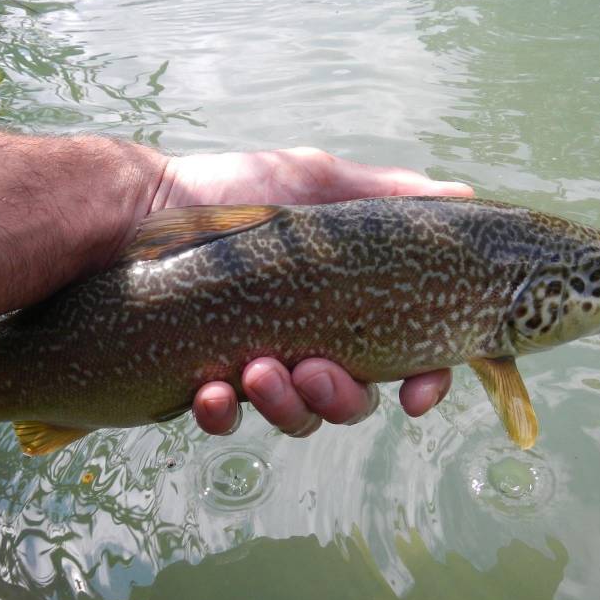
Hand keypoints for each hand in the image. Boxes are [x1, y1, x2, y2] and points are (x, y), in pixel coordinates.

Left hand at [153, 147, 472, 436]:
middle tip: (312, 367)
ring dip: (287, 406)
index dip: (423, 380)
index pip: (404, 356)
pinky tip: (210, 393)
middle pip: (353, 399)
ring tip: (257, 370)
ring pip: (297, 417)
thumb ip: (385, 195)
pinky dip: (222, 413)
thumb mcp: (310, 181)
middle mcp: (309, 339)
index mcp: (344, 303)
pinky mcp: (205, 382)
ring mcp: (258, 364)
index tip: (417, 394)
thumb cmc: (228, 193)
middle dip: (342, 395)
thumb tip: (460, 196)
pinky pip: (226, 418)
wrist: (138, 211)